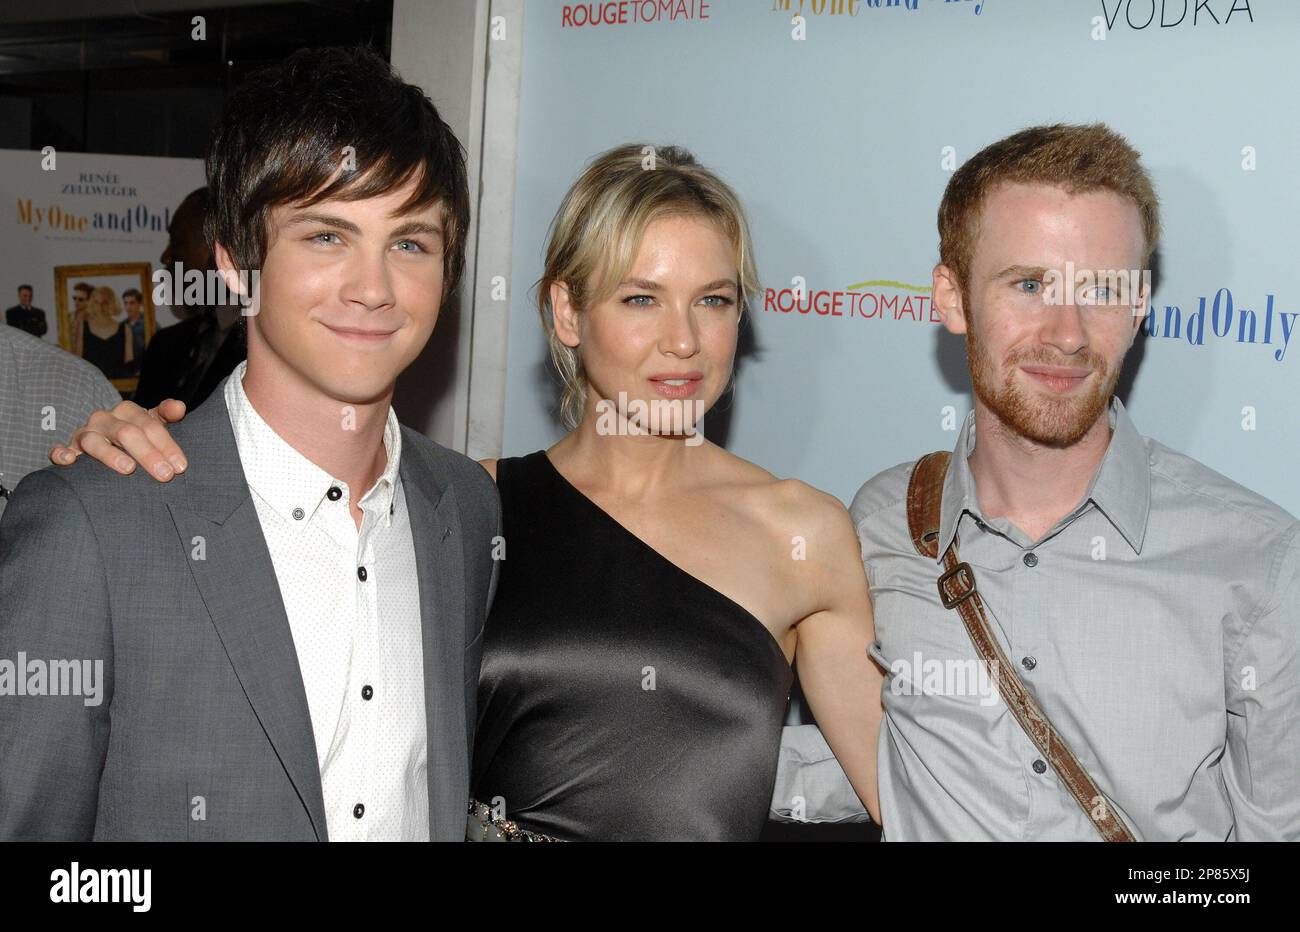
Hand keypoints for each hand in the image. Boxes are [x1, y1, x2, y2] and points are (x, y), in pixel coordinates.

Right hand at [49, 398, 188, 480]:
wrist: (106, 439)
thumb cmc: (137, 434)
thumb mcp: (153, 422)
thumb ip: (166, 414)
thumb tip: (179, 407)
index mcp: (128, 411)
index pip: (150, 425)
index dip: (166, 444)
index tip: (180, 466)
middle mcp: (105, 419)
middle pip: (126, 433)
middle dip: (148, 454)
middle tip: (165, 475)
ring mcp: (85, 434)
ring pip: (95, 441)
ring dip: (111, 455)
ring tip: (128, 469)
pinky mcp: (69, 449)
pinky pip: (60, 450)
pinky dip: (62, 454)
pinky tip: (70, 461)